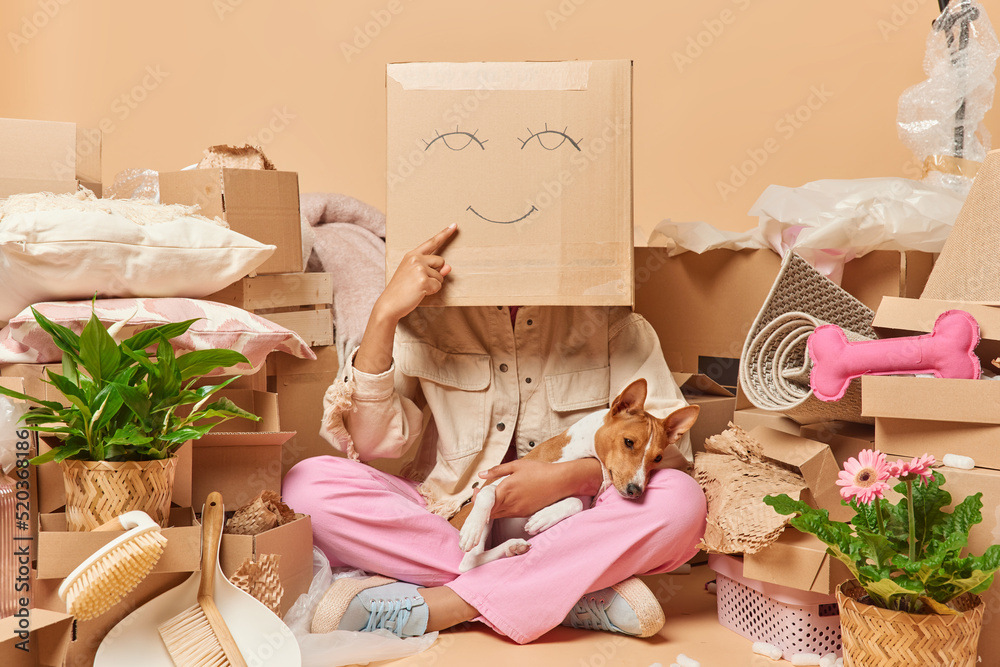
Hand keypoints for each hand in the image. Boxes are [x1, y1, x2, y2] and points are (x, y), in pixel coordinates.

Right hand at [355, 224, 455, 373]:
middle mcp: (415, 258)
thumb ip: (432, 269)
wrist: (389, 303)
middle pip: (441, 261)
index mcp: (411, 255)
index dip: (444, 234)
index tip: (454, 225)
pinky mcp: (423, 280)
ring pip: (440, 276)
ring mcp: (419, 268)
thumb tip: (449, 267)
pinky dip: (432, 292)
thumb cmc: (402, 290)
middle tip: (420, 282)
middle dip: (436, 273)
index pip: (431, 242)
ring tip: (417, 288)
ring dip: (433, 284)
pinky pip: (438, 286)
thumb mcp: (415, 276)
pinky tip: (419, 293)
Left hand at [480, 458, 602, 518]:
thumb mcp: (517, 465)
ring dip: (492, 508)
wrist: (559, 481)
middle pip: (489, 511)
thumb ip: (497, 471)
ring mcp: (518, 511)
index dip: (477, 499)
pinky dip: (503, 509)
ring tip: (493, 496)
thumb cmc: (539, 470)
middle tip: (481, 495)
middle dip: (482, 505)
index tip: (475, 492)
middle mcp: (510, 503)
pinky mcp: (525, 514)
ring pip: (498, 514)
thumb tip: (481, 475)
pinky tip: (506, 500)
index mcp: (505, 490)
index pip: (484, 502)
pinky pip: (508, 514)